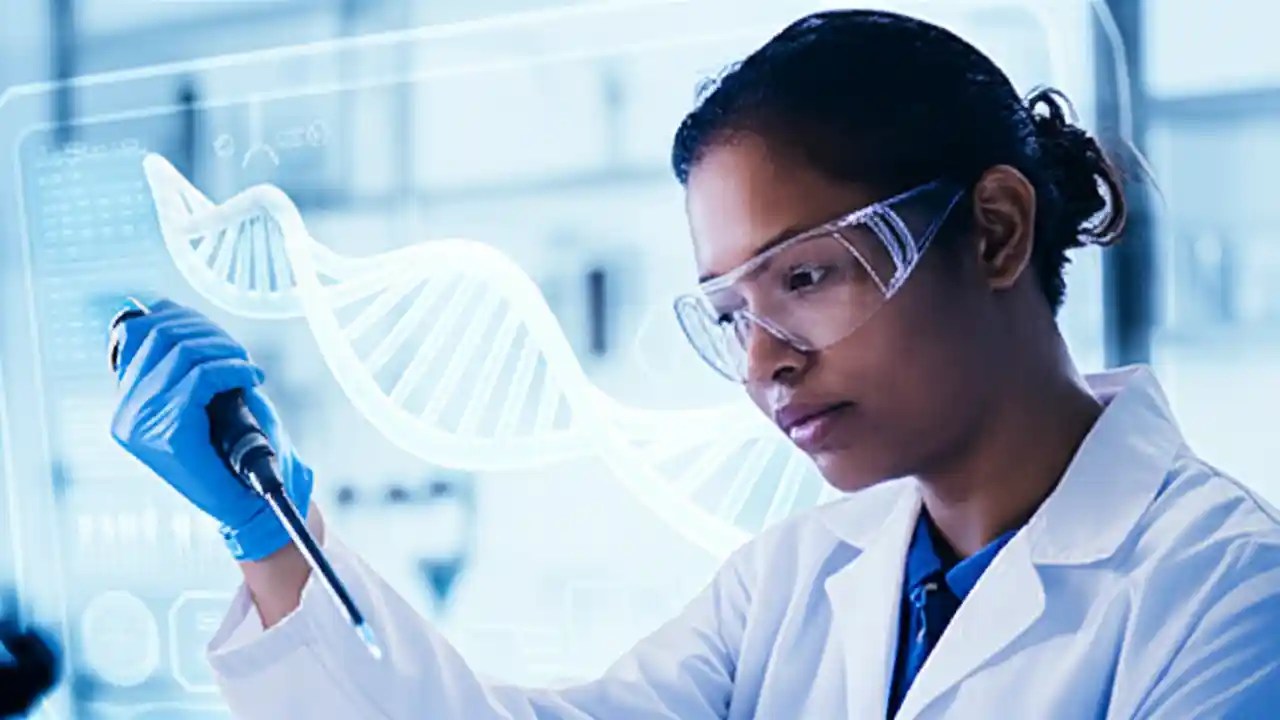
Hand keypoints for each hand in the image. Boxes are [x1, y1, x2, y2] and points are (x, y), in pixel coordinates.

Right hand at [110, 299, 313, 560]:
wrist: (246, 502)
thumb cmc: (232, 450)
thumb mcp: (202, 401)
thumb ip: (183, 365)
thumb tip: (168, 310)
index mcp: (127, 403)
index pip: (139, 333)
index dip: (181, 318)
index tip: (214, 331)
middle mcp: (126, 412)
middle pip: (160, 335)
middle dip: (208, 332)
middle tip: (238, 352)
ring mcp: (142, 423)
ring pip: (183, 352)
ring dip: (225, 350)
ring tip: (246, 365)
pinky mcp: (168, 432)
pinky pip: (202, 377)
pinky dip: (234, 369)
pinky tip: (251, 378)